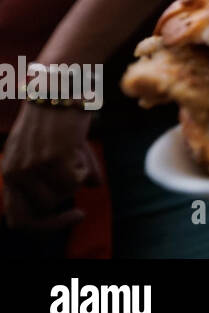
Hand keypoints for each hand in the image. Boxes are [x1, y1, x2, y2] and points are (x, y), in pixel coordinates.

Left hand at [2, 103, 101, 231]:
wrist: (58, 86)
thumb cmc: (60, 114)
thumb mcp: (58, 147)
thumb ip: (70, 171)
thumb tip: (95, 186)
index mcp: (10, 172)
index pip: (17, 219)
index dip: (44, 227)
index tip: (73, 215)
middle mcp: (15, 172)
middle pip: (42, 211)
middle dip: (64, 207)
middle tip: (79, 198)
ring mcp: (33, 166)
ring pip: (62, 195)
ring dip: (76, 180)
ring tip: (75, 155)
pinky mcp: (52, 156)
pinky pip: (75, 181)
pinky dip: (84, 170)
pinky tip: (79, 149)